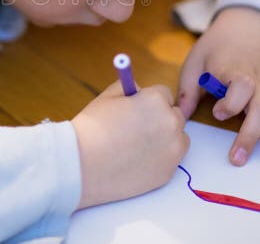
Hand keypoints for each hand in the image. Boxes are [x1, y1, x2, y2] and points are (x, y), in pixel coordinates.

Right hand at [71, 81, 188, 209]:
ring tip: (137, 146)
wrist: (81, 165)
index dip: (149, 101)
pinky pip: (171, 160)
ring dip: (165, 139)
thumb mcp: (107, 96)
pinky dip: (159, 159)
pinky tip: (137, 161)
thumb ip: (129, 88)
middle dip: (160, 119)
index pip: (164, 94)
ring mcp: (172, 150)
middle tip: (137, 129)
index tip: (137, 110)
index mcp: (156, 101)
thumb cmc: (92, 128)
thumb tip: (140, 91)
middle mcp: (171, 123)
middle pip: (175, 115)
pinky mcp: (169, 172)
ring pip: (177, 138)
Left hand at [177, 6, 259, 166]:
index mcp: (233, 69)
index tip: (218, 113)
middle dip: (251, 134)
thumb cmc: (217, 46)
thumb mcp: (195, 60)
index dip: (231, 102)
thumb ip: (187, 89)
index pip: (240, 86)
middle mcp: (258, 77)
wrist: (248, 23)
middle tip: (238, 159)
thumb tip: (178, 116)